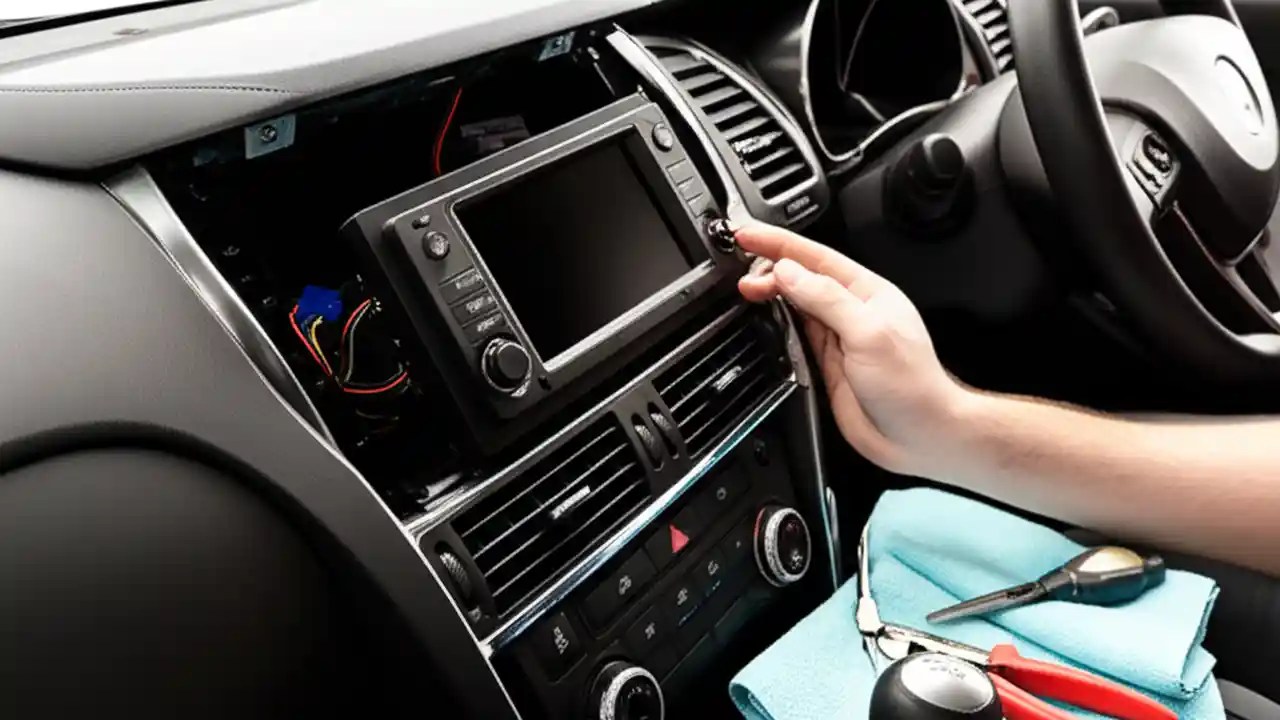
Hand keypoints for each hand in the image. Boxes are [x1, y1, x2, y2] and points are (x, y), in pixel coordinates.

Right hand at [736, 222, 970, 476]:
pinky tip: (763, 319)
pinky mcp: (826, 363)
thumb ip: (827, 299)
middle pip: (802, 278)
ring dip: (770, 293)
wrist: (919, 436)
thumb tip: (788, 273)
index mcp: (867, 293)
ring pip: (795, 304)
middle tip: (739, 270)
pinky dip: (775, 323)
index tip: (748, 236)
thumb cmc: (911, 386)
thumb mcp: (869, 333)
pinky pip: (795, 335)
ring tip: (745, 288)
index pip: (816, 258)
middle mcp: (851, 311)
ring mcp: (838, 337)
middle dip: (770, 268)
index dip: (779, 244)